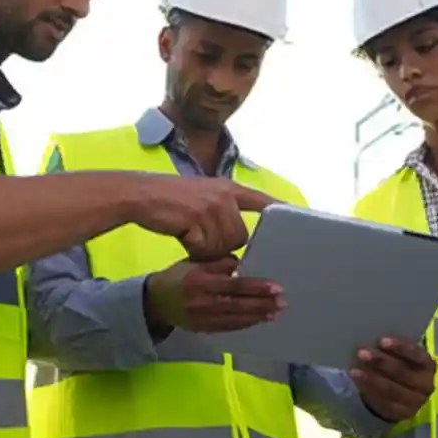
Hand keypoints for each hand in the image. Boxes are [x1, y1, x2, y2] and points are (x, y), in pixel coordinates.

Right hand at [131, 176, 274, 258]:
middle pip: (240, 236)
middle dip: (222, 244)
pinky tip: (183, 235)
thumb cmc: (169, 198)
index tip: (296, 213)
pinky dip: (195, 250)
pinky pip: (206, 249)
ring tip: (189, 234)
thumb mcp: (202, 195)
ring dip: (207, 249)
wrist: (141, 194)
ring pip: (224, 246)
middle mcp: (225, 196)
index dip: (278, 208)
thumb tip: (236, 238)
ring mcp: (212, 206)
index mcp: (228, 188)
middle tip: (199, 235)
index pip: (260, 199)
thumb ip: (223, 210)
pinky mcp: (199, 219)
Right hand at [145, 257, 285, 332]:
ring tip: (276, 312)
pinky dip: (245, 324)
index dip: (256, 288)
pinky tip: (258, 320)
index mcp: (202, 282)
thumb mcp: (194, 263)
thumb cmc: (178, 277)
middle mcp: (204, 302)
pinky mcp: (204, 329)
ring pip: (236, 319)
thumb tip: (242, 265)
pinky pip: (229, 328)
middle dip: (262, 304)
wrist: (155, 302)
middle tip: (282, 302)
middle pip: (239, 305)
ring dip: (258, 316)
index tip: (275, 287)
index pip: (235, 286)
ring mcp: (204, 318)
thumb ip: (218, 264)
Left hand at [350, 337, 435, 422]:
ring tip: (354, 370)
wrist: (408, 394)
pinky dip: (370, 391)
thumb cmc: (403, 365)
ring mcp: (415, 401)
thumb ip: (394, 349)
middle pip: (402, 372)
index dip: (400, 347)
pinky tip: (358, 382)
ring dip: (371, 379)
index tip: (381, 341)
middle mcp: (425, 384)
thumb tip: (372, 339)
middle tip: (361, 353)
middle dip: (381, 362)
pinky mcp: (402, 414)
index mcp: (428, 364)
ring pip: (392, 389)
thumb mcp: (405, 356)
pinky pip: (384, 403)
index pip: (416, 354)